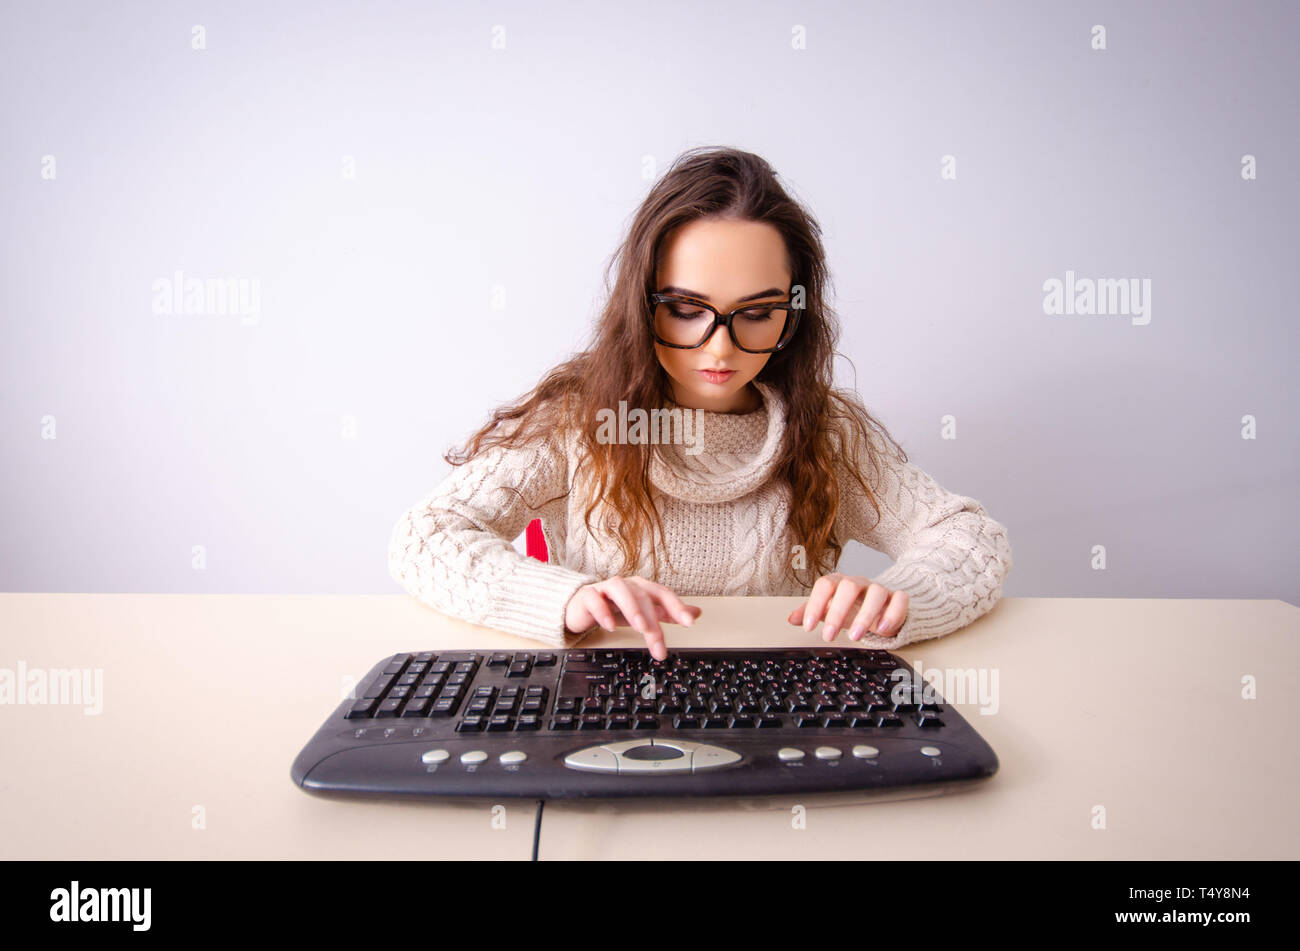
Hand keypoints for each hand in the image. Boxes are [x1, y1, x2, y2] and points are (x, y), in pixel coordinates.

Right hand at [564, 576, 701, 660]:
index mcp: (642, 588)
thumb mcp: (644, 612)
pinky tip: (610, 626)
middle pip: (643, 597)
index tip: (689, 623)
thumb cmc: (615, 607)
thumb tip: (696, 614)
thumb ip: (669, 612)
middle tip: (659, 644)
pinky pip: (594, 599)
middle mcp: (626, 585)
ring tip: (640, 627)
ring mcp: (605, 588)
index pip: (663, 594)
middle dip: (654, 621)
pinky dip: (602, 611)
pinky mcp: (587, 596)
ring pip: (621, 591)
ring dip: (632, 608)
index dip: (677, 606)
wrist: (582, 606)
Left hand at [787, 573, 908, 641]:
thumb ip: (810, 613)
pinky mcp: (898, 599)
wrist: (878, 608)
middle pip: (848, 587)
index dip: (815, 604)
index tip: (808, 627)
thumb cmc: (851, 608)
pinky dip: (894, 613)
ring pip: (876, 593)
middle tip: (828, 636)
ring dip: (865, 615)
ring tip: (855, 636)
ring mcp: (880, 589)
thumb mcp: (828, 611)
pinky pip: (900, 599)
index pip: (825, 585)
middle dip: (837, 613)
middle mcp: (859, 583)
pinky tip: (883, 628)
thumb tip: (791, 618)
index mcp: (839, 582)